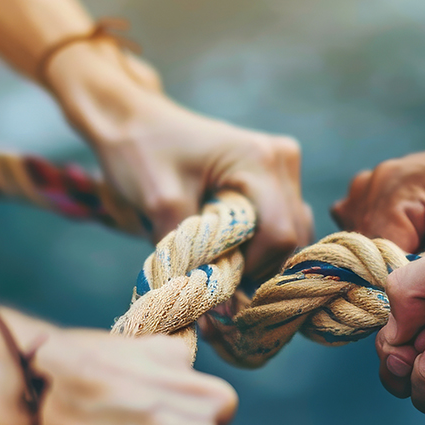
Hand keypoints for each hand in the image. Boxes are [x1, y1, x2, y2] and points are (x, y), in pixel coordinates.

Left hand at [49, 42, 312, 278]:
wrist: (132, 119)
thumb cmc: (141, 152)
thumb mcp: (159, 203)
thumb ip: (189, 253)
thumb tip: (209, 305)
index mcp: (260, 160)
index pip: (280, 235)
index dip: (252, 269)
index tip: (215, 280)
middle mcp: (282, 160)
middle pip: (293, 239)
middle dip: (257, 268)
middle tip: (215, 277)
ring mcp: (282, 167)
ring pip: (292, 235)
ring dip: (260, 259)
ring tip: (219, 261)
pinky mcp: (274, 177)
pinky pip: (281, 224)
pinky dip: (259, 246)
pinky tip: (228, 248)